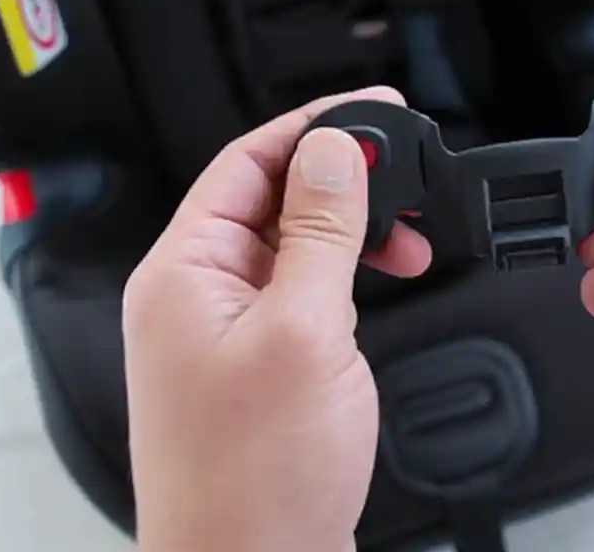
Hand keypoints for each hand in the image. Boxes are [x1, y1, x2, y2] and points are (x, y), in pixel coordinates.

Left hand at [123, 87, 430, 551]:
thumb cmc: (256, 482)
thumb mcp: (304, 333)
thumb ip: (322, 232)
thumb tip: (336, 149)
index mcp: (183, 273)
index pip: (246, 162)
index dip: (314, 127)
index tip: (378, 111)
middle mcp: (195, 297)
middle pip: (270, 200)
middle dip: (345, 183)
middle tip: (410, 175)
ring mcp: (225, 336)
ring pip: (292, 248)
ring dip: (353, 234)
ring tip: (410, 244)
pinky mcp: (257, 369)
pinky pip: (300, 296)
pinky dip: (347, 281)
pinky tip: (381, 287)